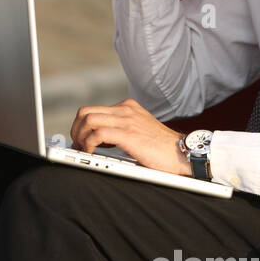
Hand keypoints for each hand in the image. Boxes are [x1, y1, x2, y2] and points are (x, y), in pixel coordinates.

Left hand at [69, 99, 190, 176]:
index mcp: (127, 107)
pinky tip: (91, 152)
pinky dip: (89, 143)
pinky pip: (97, 133)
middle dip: (76, 130)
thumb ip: (120, 130)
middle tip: (78, 146)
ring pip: (88, 120)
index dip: (81, 126)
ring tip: (84, 150)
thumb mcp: (138, 130)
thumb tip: (97, 141)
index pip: (93, 110)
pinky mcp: (128, 133)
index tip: (80, 141)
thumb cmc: (162, 148)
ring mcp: (126, 120)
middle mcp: (125, 109)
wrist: (184, 153)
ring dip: (80, 137)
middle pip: (85, 112)